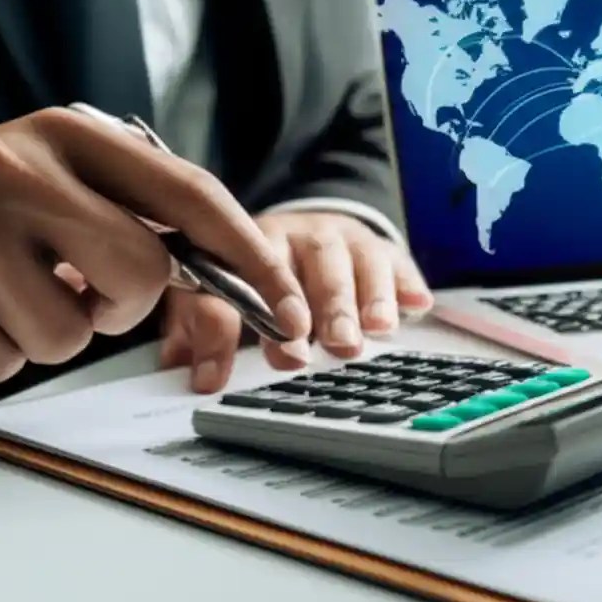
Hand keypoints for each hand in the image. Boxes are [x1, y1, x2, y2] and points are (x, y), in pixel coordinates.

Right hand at [0, 106, 311, 383]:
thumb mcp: (69, 182)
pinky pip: (2, 364)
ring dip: (54, 334)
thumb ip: (147, 215)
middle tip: (83, 291)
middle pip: (137, 274)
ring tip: (12, 295)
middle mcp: (14, 167)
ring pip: (68, 334)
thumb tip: (250, 274)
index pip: (187, 194)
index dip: (249, 256)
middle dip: (123, 305)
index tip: (288, 307)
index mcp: (69, 135)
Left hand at [160, 210, 433, 391]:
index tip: (281, 344)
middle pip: (316, 266)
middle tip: (336, 343)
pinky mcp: (383, 249)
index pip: (252, 275)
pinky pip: (398, 263)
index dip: (268, 309)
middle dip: (328, 305)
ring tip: (378, 330)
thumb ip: (201, 325)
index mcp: (253, 243)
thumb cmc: (260, 273)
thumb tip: (185, 369)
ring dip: (370, 296)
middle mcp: (302, 236)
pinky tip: (416, 306)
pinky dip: (406, 284)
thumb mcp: (221, 288)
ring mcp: (346, 240)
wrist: (309, 232)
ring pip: (359, 262)